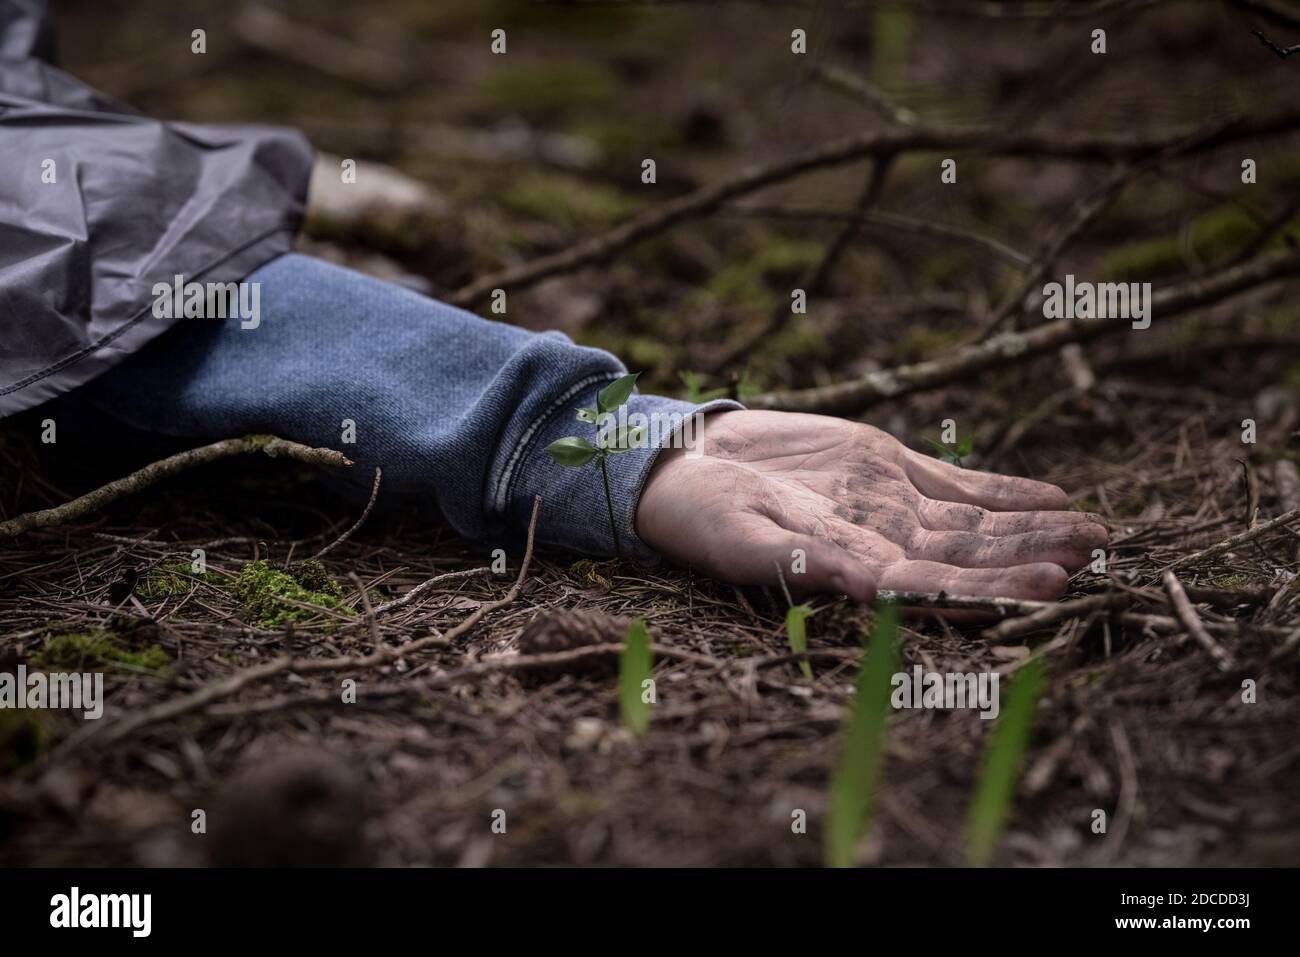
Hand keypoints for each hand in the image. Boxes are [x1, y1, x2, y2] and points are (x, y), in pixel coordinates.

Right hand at [635, 410, 1106, 602]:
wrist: (686, 466)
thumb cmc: (699, 515)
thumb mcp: (742, 540)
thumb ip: (806, 562)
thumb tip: (873, 585)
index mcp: (853, 569)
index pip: (938, 587)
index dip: (995, 589)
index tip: (1052, 589)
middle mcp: (883, 542)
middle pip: (972, 557)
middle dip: (1032, 559)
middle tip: (1098, 558)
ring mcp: (890, 504)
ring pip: (976, 523)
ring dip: (1034, 530)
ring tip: (1098, 533)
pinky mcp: (886, 464)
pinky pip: (958, 482)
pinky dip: (1005, 489)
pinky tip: (1055, 496)